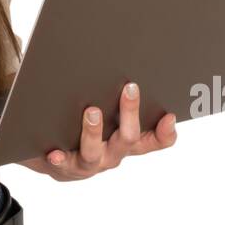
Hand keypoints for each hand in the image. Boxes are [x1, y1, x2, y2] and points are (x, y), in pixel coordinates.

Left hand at [18, 82, 176, 179]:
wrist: (54, 155)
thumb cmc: (86, 125)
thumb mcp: (109, 112)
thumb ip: (118, 93)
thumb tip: (121, 55)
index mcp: (129, 140)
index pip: (157, 140)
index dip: (166, 131)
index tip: (169, 114)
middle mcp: (114, 153)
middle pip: (128, 138)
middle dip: (130, 112)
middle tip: (130, 88)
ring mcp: (91, 163)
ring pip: (95, 152)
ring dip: (94, 132)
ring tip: (92, 111)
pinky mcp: (66, 168)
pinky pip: (63, 165)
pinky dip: (60, 159)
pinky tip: (54, 152)